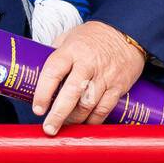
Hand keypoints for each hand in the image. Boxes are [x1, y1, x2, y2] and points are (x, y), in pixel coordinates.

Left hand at [31, 20, 145, 134]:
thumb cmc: (93, 36)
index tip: (37, 108)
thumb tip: (36, 70)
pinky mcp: (118, 87)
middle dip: (58, 114)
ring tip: (64, 125)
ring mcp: (104, 77)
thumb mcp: (69, 36)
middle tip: (49, 128)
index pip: (53, 72)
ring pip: (88, 104)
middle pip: (71, 93)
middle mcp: (87, 64)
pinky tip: (85, 124)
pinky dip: (94, 120)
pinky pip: (105, 108)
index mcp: (71, 51)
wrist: (127, 34)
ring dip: (75, 119)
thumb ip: (54, 52)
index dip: (43, 92)